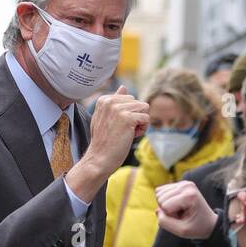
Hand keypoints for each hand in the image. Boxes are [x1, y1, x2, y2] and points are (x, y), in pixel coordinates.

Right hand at [67, 86, 149, 200]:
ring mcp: (119, 109)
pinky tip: (132, 136)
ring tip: (128, 133)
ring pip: (144, 108)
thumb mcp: (105, 118)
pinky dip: (143, 129)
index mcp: (104, 99)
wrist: (99, 159)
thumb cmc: (103, 142)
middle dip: (136, 117)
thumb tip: (123, 87)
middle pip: (138, 102)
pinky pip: (146, 117)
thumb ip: (114, 102)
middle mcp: (111, 101)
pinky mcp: (127, 118)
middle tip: (123, 131)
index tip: (118, 126)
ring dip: (140, 122)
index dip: (128, 114)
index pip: (129, 99)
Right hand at [155, 181, 218, 238]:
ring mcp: (183, 182)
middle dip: (168, 210)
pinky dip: (166, 201)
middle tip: (182, 214)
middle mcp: (187, 185)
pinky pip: (160, 191)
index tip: (184, 218)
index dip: (170, 216)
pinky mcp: (179, 183)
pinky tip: (178, 205)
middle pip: (160, 198)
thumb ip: (165, 223)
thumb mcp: (182, 231)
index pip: (164, 206)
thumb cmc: (197, 227)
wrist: (209, 222)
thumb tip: (157, 210)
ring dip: (167, 206)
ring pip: (158, 194)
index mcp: (190, 196)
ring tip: (181, 210)